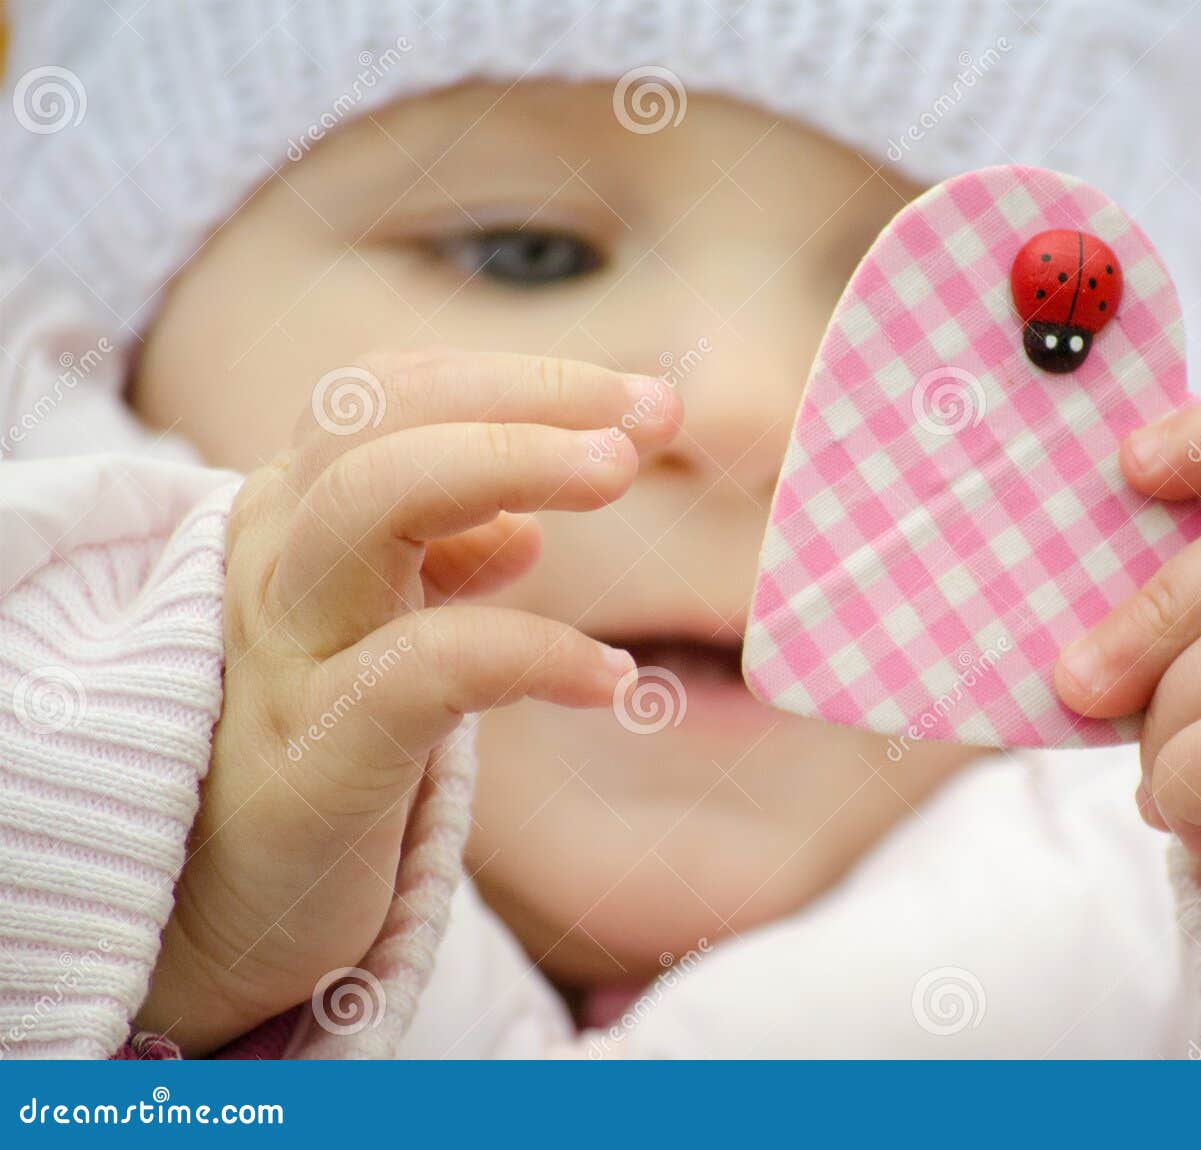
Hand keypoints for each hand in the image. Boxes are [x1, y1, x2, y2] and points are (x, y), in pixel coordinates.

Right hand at [135, 350, 680, 1053]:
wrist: (213, 917)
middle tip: (654, 419)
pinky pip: (423, 669)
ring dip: (512, 466)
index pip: (392, 395)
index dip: (520, 381)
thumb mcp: (367, 641)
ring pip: (372, 503)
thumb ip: (432, 574)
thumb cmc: (310, 759)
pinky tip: (612, 678)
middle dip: (527, 399)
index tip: (640, 398)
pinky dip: (534, 653)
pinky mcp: (310, 759)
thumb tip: (523, 529)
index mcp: (291, 523)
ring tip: (625, 478)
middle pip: (379, 422)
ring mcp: (284, 656)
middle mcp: (273, 565)